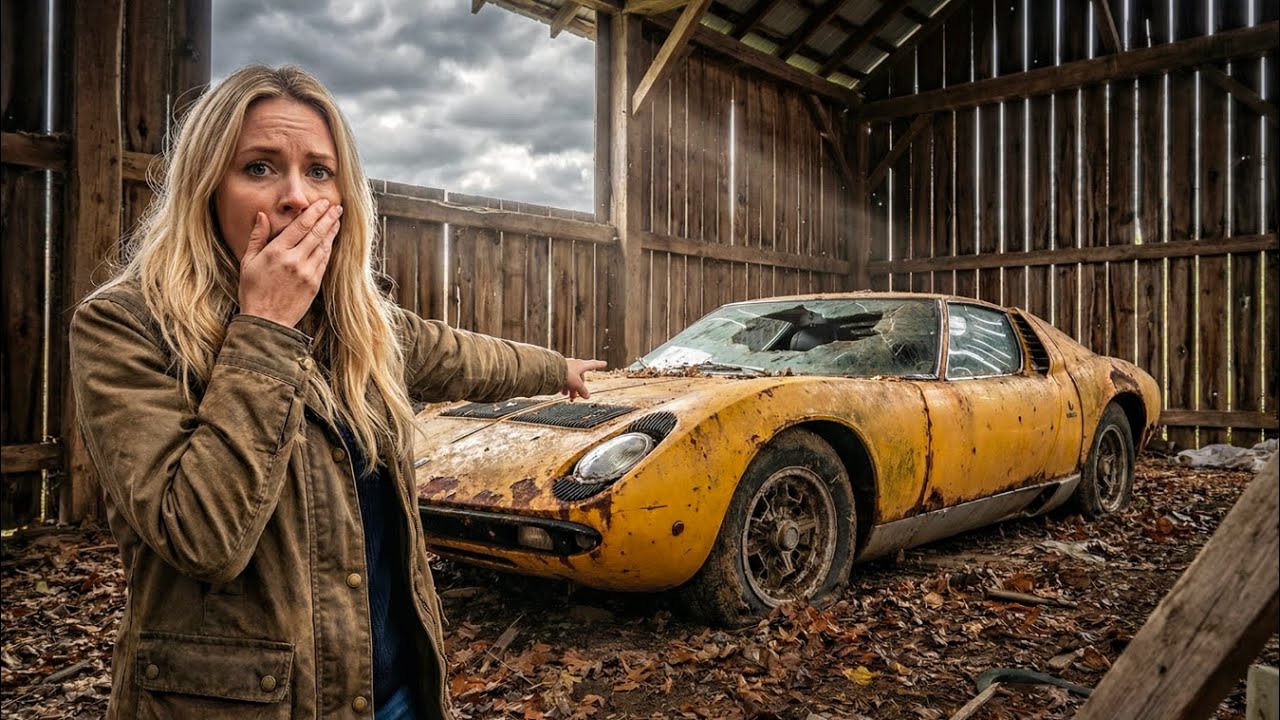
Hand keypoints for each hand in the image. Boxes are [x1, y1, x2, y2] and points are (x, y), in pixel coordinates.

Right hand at [238, 199, 342, 327]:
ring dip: (332, 230)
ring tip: (338, 219)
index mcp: (277, 252)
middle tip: (336, 206)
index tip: (323, 203)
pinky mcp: (314, 283)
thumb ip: (257, 237)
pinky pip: (324, 261)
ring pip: (323, 246)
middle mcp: (294, 260)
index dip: (314, 212)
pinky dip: (329, 248)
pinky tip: (332, 239)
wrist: (266, 321)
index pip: (300, 226)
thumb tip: (262, 215)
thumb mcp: (248, 262)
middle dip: (328, 217)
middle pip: (316, 232)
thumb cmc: (253, 291)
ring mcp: (307, 272)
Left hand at [562, 358, 606, 400]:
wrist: (550, 371)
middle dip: (580, 387)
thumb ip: (583, 390)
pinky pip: (564, 380)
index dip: (599, 365)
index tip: (604, 363)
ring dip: (572, 389)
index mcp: (581, 365)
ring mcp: (566, 368)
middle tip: (578, 395)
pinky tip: (562, 392)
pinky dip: (565, 386)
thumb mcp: (577, 384)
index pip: (593, 364)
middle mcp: (574, 365)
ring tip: (569, 396)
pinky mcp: (559, 371)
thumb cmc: (565, 373)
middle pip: (581, 377)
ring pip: (572, 380)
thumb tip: (587, 396)